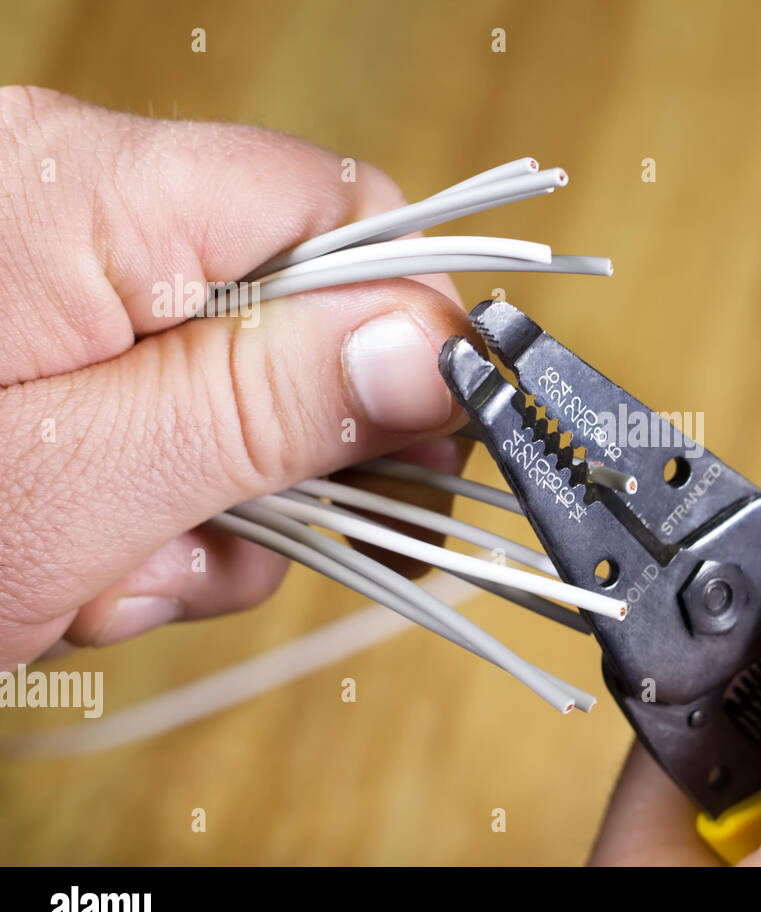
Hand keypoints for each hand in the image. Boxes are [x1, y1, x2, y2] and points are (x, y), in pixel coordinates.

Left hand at [0, 87, 468, 667]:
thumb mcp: (66, 492)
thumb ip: (259, 406)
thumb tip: (431, 348)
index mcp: (76, 197)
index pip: (334, 206)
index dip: (405, 322)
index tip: (427, 436)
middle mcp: (64, 208)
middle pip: (292, 309)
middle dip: (288, 451)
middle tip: (232, 540)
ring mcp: (44, 278)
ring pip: (232, 385)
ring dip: (211, 507)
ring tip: (114, 575)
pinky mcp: (33, 340)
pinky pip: (159, 412)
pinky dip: (151, 507)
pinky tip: (86, 565)